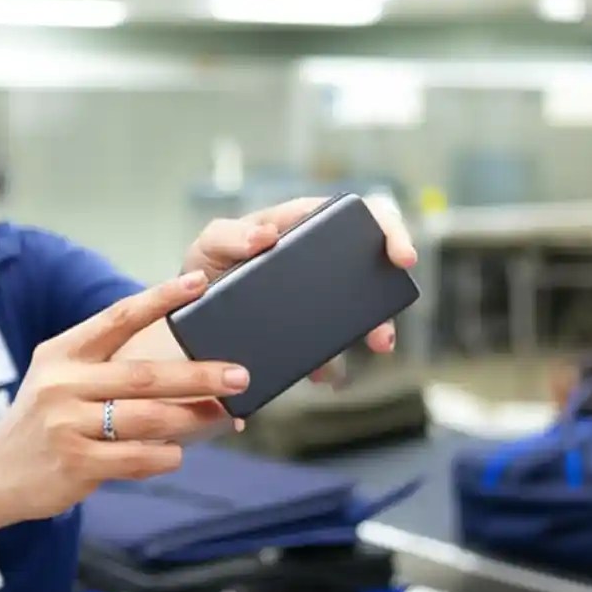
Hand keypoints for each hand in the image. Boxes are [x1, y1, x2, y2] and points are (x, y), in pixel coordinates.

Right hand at [0, 271, 247, 521]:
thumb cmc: (45, 419)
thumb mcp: (60, 376)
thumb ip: (106, 363)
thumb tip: (180, 358)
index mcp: (63, 352)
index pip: (118, 317)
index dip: (161, 298)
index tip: (200, 282)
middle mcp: (62, 383)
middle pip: (146, 375)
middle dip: (200, 375)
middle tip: (240, 374)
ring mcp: (67, 424)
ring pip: (148, 418)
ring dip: (193, 419)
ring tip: (223, 416)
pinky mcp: (76, 463)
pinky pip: (136, 457)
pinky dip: (165, 456)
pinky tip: (177, 453)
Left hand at [181, 195, 417, 378]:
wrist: (189, 313)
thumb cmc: (208, 264)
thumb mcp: (212, 244)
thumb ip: (229, 235)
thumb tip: (267, 237)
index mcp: (305, 226)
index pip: (362, 215)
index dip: (389, 229)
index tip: (401, 258)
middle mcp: (321, 259)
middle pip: (371, 271)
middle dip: (383, 305)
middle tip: (381, 336)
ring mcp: (319, 296)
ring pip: (358, 315)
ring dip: (364, 338)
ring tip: (345, 363)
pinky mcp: (307, 329)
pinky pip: (330, 346)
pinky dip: (328, 365)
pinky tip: (319, 377)